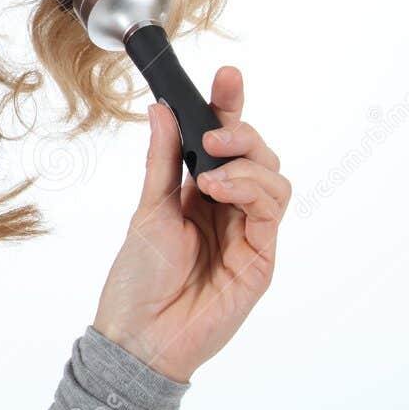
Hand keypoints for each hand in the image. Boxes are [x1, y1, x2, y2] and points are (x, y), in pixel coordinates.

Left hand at [92, 66, 288, 383]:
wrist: (140, 334)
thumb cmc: (137, 278)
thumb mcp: (148, 209)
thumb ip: (162, 160)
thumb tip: (162, 109)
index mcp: (197, 192)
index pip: (223, 141)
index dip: (229, 107)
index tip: (226, 76)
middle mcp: (227, 208)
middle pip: (255, 154)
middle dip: (240, 131)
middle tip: (213, 132)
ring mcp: (247, 232)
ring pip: (272, 178)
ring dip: (245, 164)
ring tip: (209, 175)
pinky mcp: (261, 257)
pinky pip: (272, 211)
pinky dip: (250, 191)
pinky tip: (220, 190)